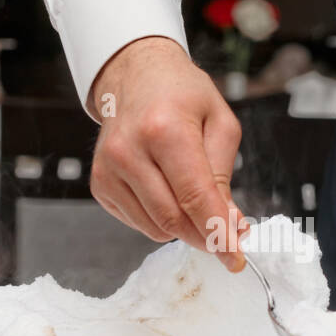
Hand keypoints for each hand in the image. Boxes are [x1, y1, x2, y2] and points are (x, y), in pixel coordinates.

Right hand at [88, 36, 246, 270]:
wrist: (135, 76)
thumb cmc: (181, 95)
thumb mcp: (219, 124)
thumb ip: (223, 177)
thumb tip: (230, 226)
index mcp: (164, 129)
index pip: (195, 198)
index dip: (219, 234)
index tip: (236, 259)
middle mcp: (128, 151)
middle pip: (174, 220)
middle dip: (205, 236)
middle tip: (227, 234)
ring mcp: (108, 170)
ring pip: (156, 228)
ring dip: (184, 228)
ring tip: (193, 197)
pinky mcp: (100, 184)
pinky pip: (140, 223)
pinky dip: (161, 219)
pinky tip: (166, 190)